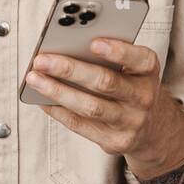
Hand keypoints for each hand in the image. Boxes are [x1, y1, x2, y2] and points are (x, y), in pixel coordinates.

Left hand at [26, 37, 183, 176]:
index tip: (93, 42)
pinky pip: (81, 125)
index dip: (118, 51)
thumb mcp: (130, 67)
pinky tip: (42, 99)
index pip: (140, 59)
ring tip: (35, 79)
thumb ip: (108, 55)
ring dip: (57, 92)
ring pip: (90, 107)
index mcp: (148, 71)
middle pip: (105, 82)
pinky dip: (58, 111)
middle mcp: (143, 97)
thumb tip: (66, 45)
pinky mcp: (115, 141)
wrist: (149, 128)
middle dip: (70, 70)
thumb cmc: (130, 85)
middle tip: (42, 60)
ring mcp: (130, 122)